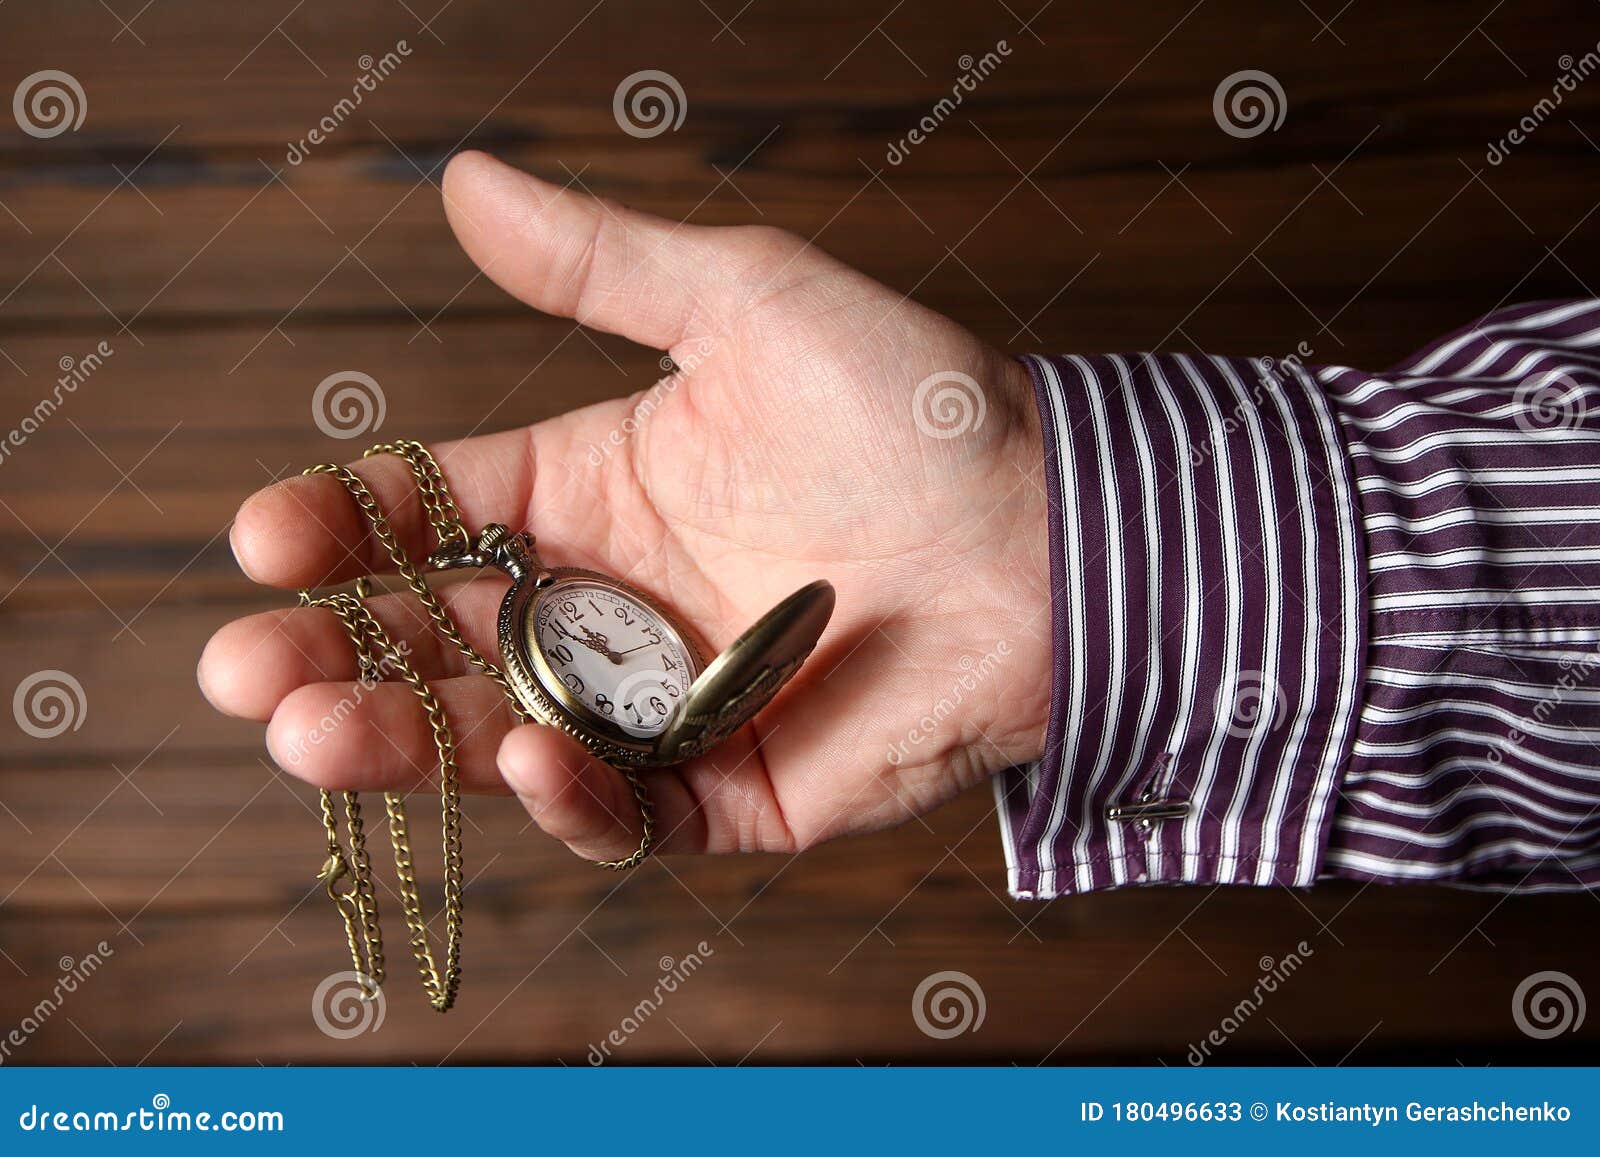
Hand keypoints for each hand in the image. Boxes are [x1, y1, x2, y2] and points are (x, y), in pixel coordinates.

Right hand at [199, 151, 1050, 860]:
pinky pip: (632, 810)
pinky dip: (571, 797)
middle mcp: (612, 603)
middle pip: (438, 640)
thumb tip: (461, 181)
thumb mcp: (745, 302)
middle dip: (332, 655)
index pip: (431, 516)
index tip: (268, 531)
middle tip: (243, 667)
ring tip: (313, 731)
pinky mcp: (734, 786)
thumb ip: (600, 264)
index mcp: (594, 489)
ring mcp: (665, 703)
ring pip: (503, 737)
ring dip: (404, 741)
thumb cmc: (911, 405)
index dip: (343, 527)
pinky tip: (520, 756)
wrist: (1053, 527)